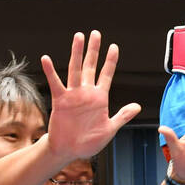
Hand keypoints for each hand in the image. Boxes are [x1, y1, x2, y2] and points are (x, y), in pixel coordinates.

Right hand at [41, 31, 141, 160]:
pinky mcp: (60, 101)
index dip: (110, 61)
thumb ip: (122, 116)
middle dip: (93, 50)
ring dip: (77, 53)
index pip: (106, 75)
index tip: (114, 47)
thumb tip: (137, 106)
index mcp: (100, 98)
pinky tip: (47, 59)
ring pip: (75, 70)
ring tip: (78, 37)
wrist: (70, 151)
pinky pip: (56, 84)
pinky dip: (51, 72)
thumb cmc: (89, 141)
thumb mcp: (110, 129)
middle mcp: (86, 93)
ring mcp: (73, 95)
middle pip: (90, 66)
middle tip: (96, 33)